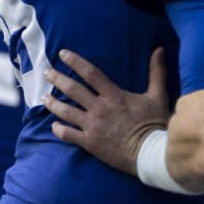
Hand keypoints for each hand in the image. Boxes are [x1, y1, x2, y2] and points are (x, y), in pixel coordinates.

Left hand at [42, 48, 169, 175]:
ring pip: (65, 111)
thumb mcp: (158, 95)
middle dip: (57, 79)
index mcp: (114, 95)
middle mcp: (99, 108)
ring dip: (52, 103)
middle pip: (73, 90)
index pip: (91, 73)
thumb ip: (156, 72)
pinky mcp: (89, 142)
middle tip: (47, 72)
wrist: (150, 153)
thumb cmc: (155, 123)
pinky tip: (54, 125)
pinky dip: (58, 129)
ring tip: (44, 97)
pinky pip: (67, 134)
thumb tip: (159, 50)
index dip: (75, 62)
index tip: (62, 54)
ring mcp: (92, 126)